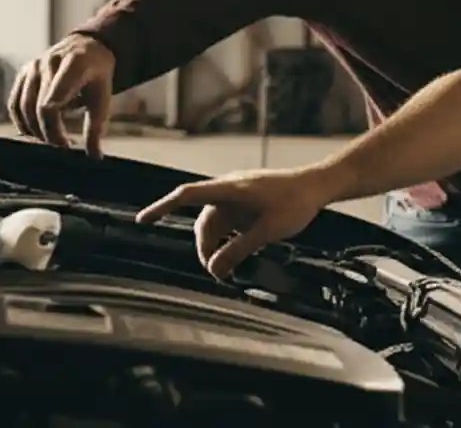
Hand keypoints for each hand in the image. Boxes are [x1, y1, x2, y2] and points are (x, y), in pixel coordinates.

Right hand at [8, 34, 114, 157]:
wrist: (86, 48)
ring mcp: (32, 67)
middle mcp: (49, 62)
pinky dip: (22, 122)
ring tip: (51, 142)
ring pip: (23, 108)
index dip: (54, 123)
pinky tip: (35, 133)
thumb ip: (97, 126)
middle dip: (50, 133)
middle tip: (63, 147)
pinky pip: (14, 104)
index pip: (56, 95)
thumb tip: (94, 157)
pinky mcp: (22, 74)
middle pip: (40, 108)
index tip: (65, 143)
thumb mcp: (103, 98)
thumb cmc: (96, 76)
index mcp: (74, 63)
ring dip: (34, 131)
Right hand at [134, 167, 342, 278]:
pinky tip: (238, 254)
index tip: (142, 221)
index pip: (186, 195)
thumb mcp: (267, 231)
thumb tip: (214, 270)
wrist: (318, 185)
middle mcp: (228, 190)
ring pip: (215, 225)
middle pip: (203, 222)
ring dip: (218, 246)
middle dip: (205, 249)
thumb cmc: (295, 203)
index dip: (162, 207)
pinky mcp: (246, 202)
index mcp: (229, 189)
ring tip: (228, 270)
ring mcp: (237, 196)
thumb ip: (238, 250)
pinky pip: (229, 223)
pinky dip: (229, 239)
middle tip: (218, 274)